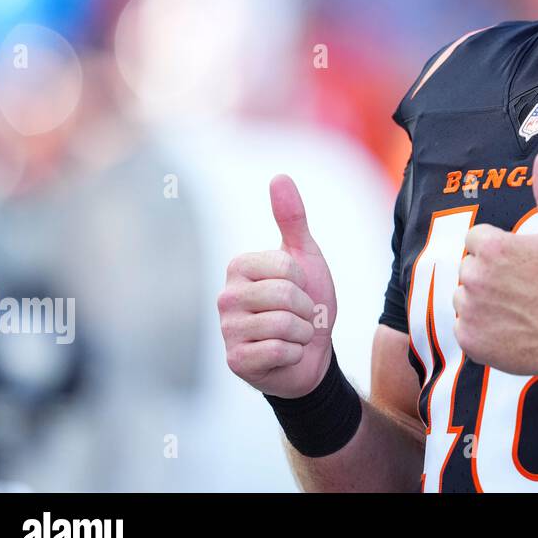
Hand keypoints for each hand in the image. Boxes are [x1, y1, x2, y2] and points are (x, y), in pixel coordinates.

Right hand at [218, 175, 338, 397]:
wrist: (312, 352)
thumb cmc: (308, 301)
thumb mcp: (305, 257)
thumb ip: (292, 218)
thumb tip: (279, 177)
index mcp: (239, 267)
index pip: (286, 268)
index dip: (304, 281)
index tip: (299, 289)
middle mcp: (225, 296)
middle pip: (285, 296)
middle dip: (306, 310)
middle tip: (300, 315)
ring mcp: (227, 330)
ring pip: (283, 325)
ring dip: (301, 333)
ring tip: (293, 334)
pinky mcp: (235, 361)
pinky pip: (278, 350)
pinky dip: (294, 353)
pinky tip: (284, 354)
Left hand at [453, 149, 537, 377]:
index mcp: (493, 246)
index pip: (476, 240)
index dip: (499, 250)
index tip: (521, 264)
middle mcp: (475, 277)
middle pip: (469, 268)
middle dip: (489, 275)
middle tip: (522, 288)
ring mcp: (470, 310)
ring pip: (464, 297)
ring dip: (482, 302)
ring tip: (515, 309)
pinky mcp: (469, 339)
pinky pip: (464, 326)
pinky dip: (481, 330)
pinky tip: (508, 329)